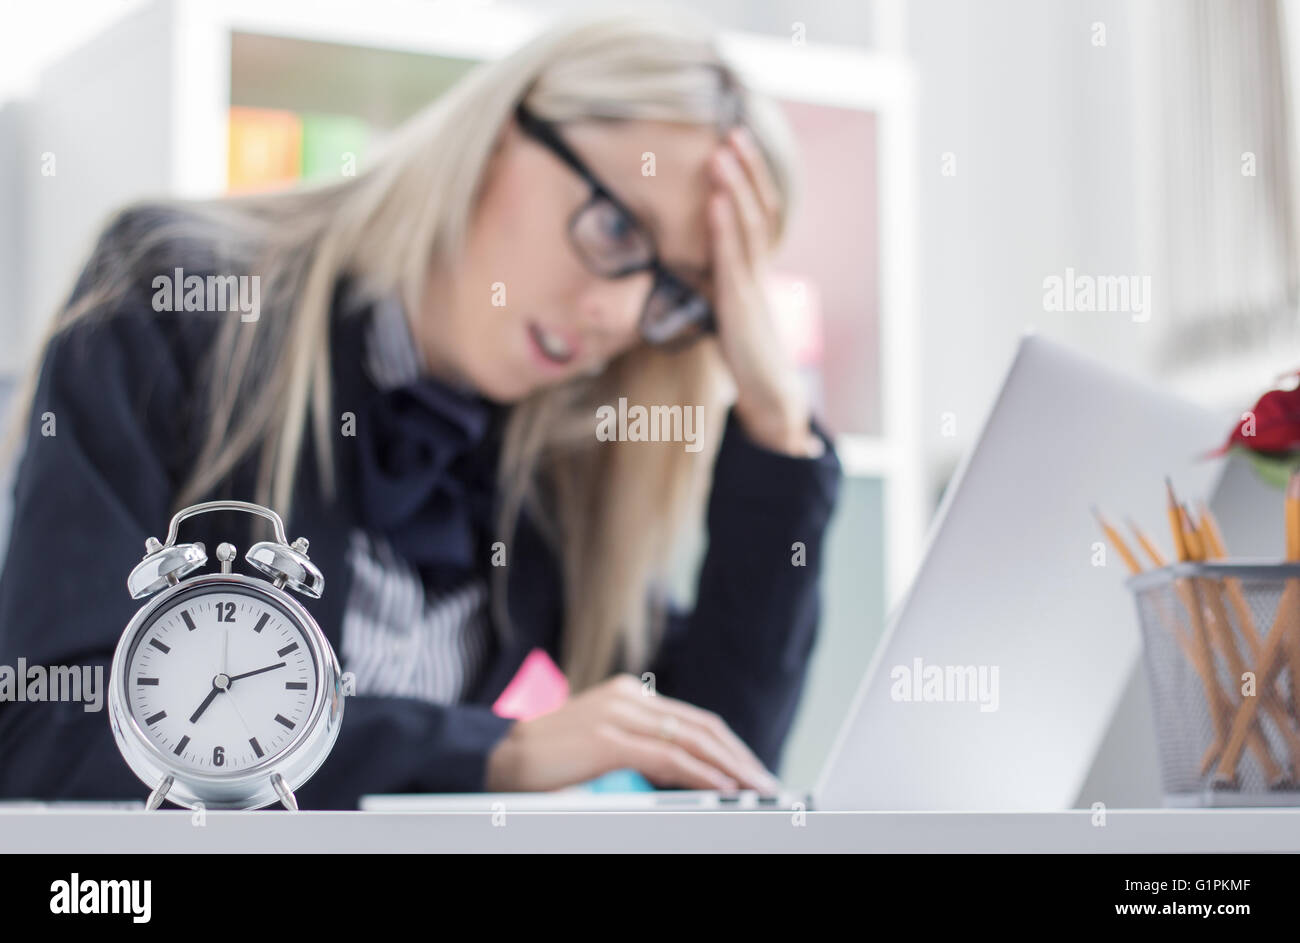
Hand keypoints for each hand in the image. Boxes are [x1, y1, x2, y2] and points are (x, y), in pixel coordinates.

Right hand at [484, 673, 781, 794]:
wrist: (494, 761)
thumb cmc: (545, 765)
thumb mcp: (598, 749)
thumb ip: (634, 750)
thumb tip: (681, 773)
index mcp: (626, 696)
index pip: (692, 720)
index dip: (727, 746)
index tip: (750, 770)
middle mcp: (627, 698)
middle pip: (701, 726)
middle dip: (738, 757)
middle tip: (766, 783)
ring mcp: (618, 715)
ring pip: (692, 739)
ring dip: (730, 767)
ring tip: (753, 788)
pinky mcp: (609, 738)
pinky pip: (668, 757)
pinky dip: (701, 773)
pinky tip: (722, 788)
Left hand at [707, 126, 816, 456]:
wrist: (767, 391)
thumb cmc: (744, 351)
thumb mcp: (726, 305)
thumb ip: (713, 278)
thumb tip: (688, 255)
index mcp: (755, 266)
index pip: (758, 211)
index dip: (751, 177)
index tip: (736, 143)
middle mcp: (759, 268)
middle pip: (759, 208)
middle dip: (747, 170)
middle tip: (734, 131)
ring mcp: (752, 284)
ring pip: (747, 226)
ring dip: (735, 187)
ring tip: (722, 154)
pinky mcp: (740, 304)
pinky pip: (732, 258)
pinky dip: (723, 227)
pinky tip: (715, 201)